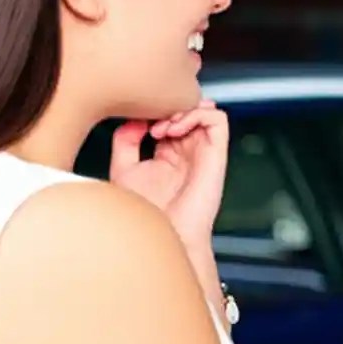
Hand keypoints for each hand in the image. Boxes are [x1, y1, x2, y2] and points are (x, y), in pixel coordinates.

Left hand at [108, 99, 228, 252]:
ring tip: (163, 128)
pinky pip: (218, 121)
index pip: (170, 117)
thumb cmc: (146, 213)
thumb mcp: (123, 170)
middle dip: (169, 108)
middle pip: (188, 111)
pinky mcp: (216, 156)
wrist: (164, 235)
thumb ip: (125, 141)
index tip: (136, 120)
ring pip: (205, 110)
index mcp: (169, 155)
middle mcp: (188, 152)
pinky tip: (175, 130)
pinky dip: (197, 115)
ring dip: (184, 110)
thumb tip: (136, 118)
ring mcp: (203, 153)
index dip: (156, 110)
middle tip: (150, 123)